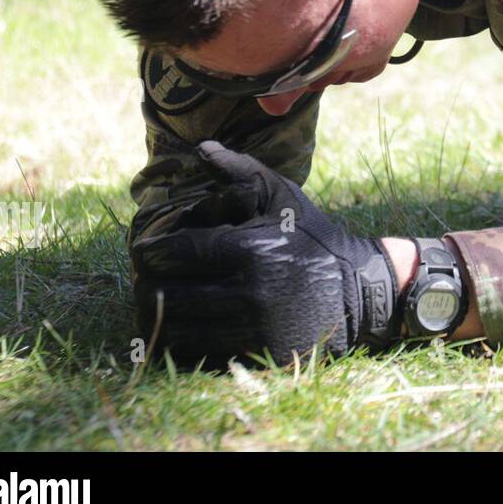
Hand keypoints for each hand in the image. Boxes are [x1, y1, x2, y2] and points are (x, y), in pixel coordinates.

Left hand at [130, 141, 398, 366]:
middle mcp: (249, 291)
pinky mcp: (257, 355)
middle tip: (146, 279)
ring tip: (157, 304)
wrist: (357, 289)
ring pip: (174, 330)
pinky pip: (197, 355)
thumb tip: (201, 148)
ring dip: (156, 318)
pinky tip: (182, 326)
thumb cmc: (310, 236)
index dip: (147, 252)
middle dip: (146, 286)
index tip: (145, 251)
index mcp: (249, 248)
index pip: (172, 254)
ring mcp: (253, 329)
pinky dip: (180, 343)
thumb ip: (239, 170)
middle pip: (163, 296)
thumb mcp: (281, 196)